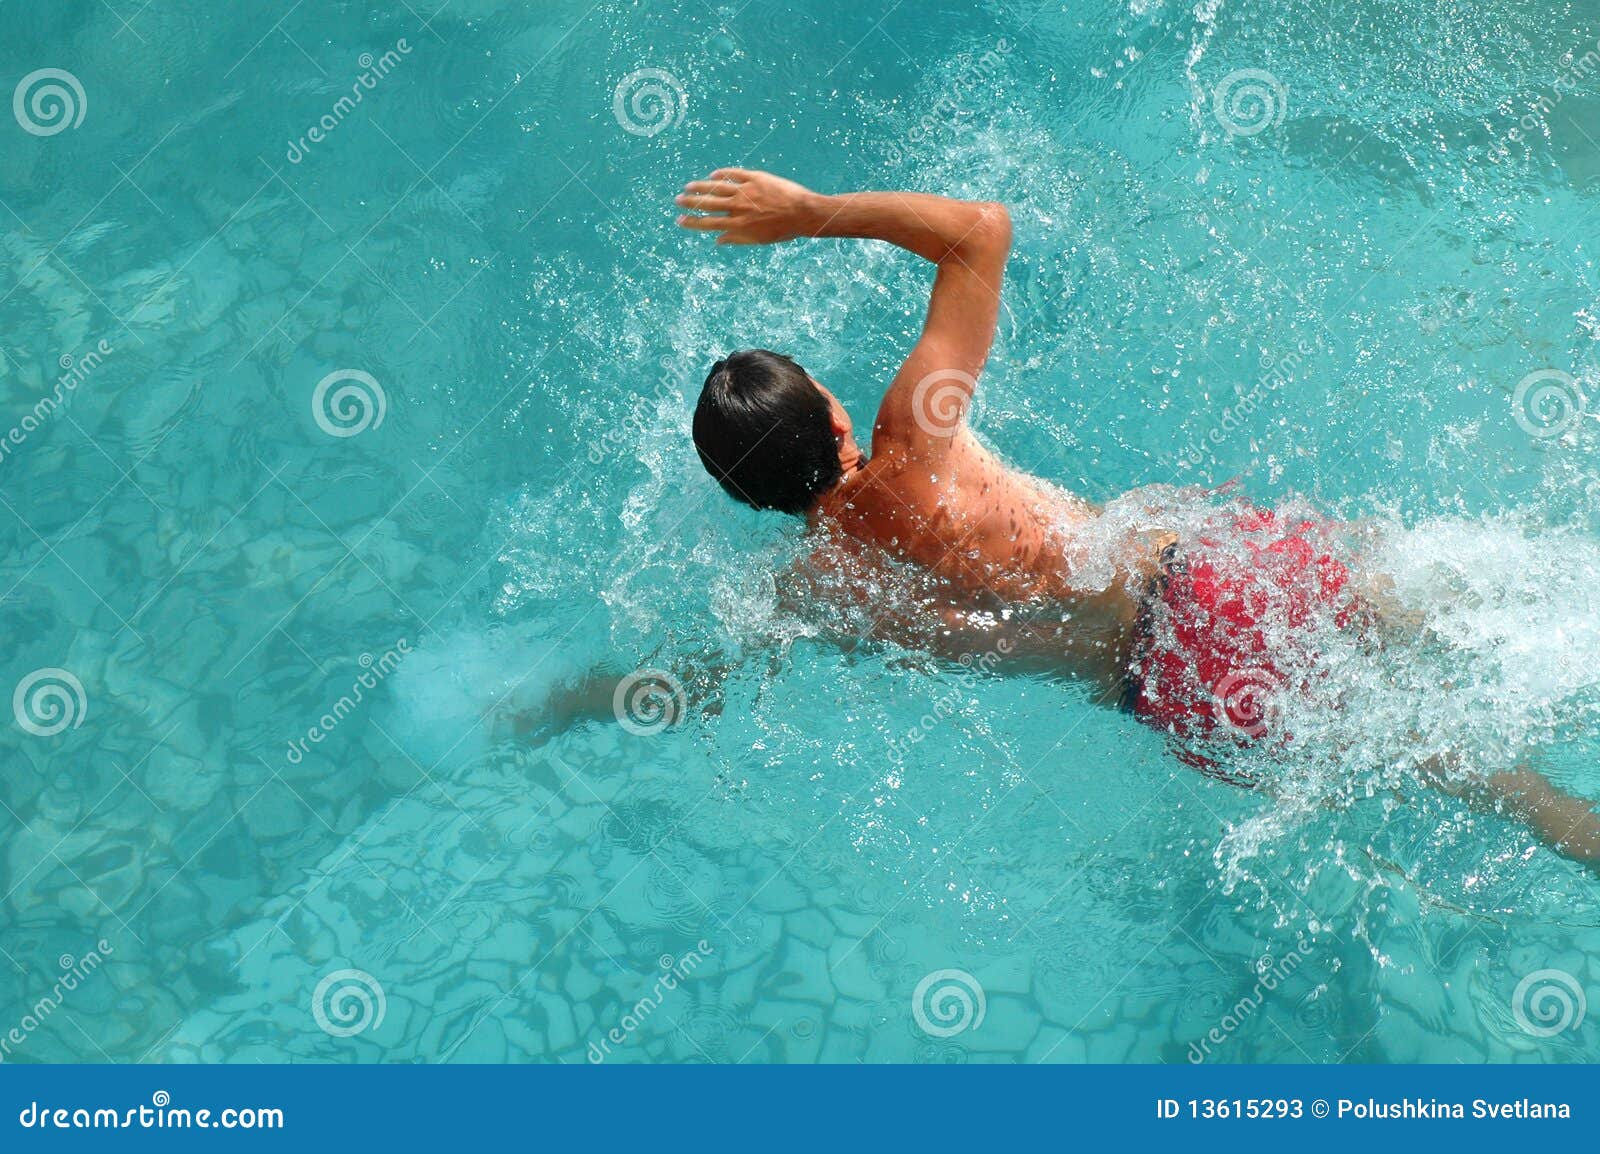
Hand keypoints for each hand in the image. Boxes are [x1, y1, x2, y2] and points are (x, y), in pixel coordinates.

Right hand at [675, 168, 819, 245]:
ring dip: (701, 187)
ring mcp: (746, 191)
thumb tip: (718, 241)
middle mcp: (738, 207)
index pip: (709, 223)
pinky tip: (713, 175)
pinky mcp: (755, 178)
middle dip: (690, 202)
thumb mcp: (759, 239)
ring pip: (717, 187)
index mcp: (738, 225)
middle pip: (708, 203)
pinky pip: (734, 174)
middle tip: (677, 200)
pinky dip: (722, 174)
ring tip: (688, 186)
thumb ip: (737, 239)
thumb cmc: (783, 230)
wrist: (803, 212)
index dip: (692, 222)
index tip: (679, 220)